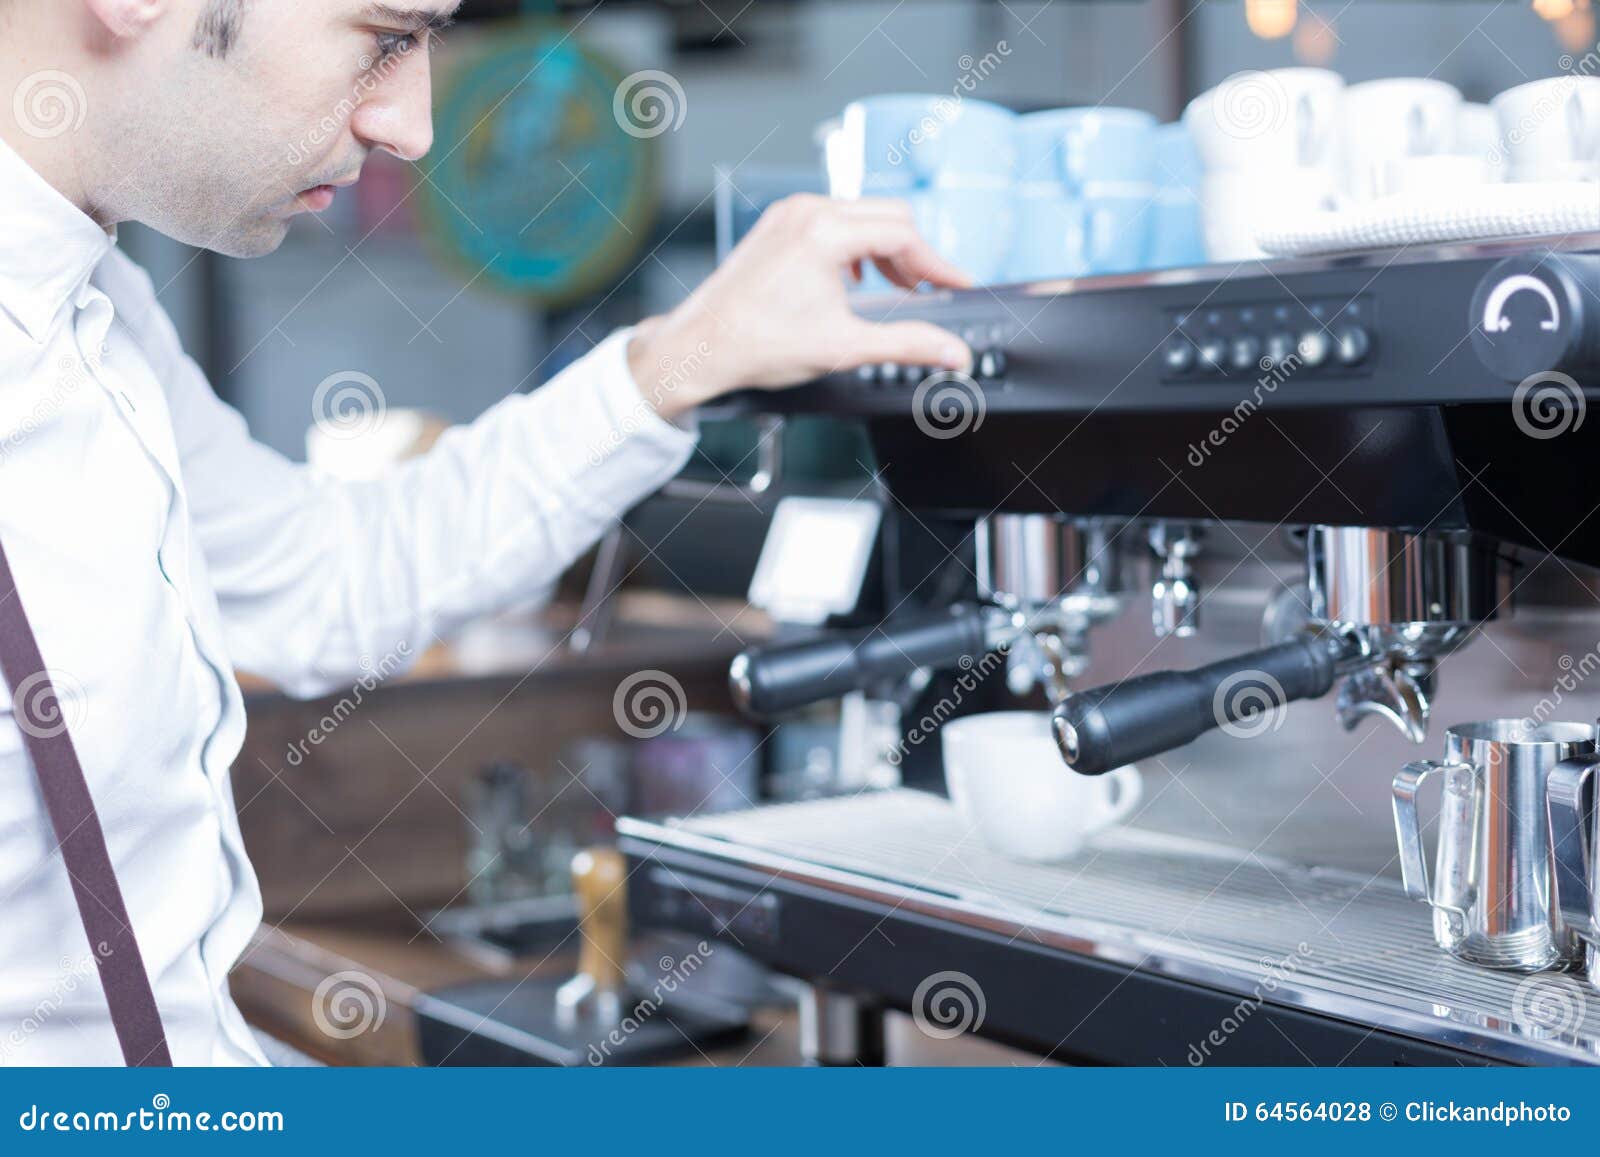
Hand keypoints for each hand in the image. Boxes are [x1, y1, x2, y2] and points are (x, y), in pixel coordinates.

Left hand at [627, 194, 973, 420]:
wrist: (701, 346)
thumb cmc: (758, 343)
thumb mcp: (845, 347)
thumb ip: (907, 345)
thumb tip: (951, 352)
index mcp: (826, 232)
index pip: (904, 235)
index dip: (939, 264)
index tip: (958, 286)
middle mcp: (807, 212)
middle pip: (889, 216)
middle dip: (915, 255)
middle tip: (929, 291)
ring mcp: (789, 215)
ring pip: (862, 215)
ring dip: (886, 249)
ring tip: (897, 287)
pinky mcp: (777, 225)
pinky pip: (833, 220)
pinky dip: (856, 244)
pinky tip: (855, 278)